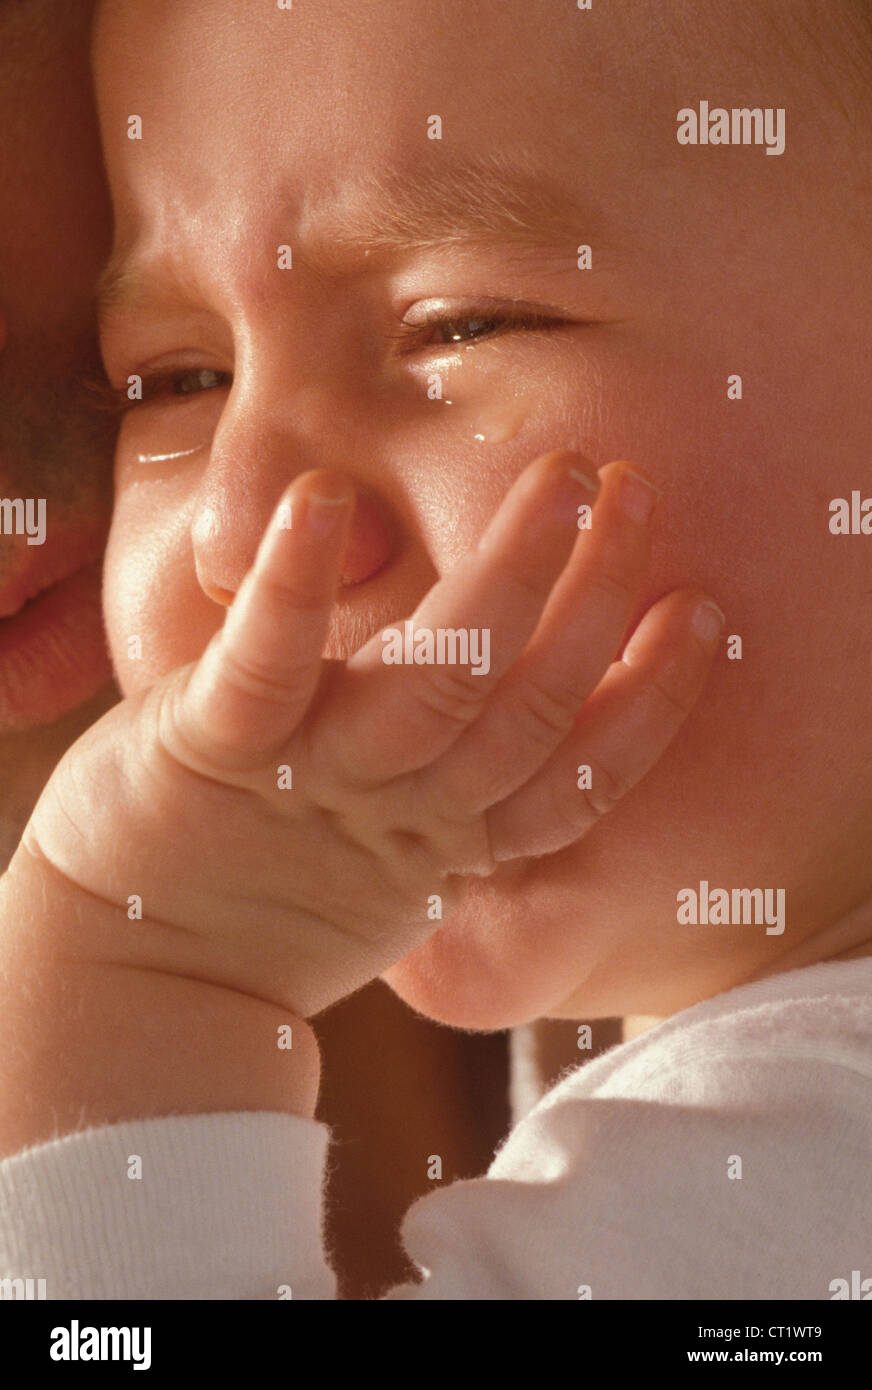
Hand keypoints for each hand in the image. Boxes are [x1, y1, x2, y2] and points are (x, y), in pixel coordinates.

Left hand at [20, 450, 723, 1018]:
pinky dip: (296, 584)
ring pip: (437, 687)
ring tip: (560, 482)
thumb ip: (436, 766)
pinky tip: (322, 499)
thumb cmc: (257, 879)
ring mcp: (314, 779)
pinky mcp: (216, 749)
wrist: (134, 969)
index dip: (648, 702)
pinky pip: (265, 664)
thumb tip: (490, 663)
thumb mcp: (372, 840)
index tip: (698, 611)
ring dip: (509, 579)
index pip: (574, 780)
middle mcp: (401, 813)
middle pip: (526, 713)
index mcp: (444, 839)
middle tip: (633, 494)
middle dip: (593, 603)